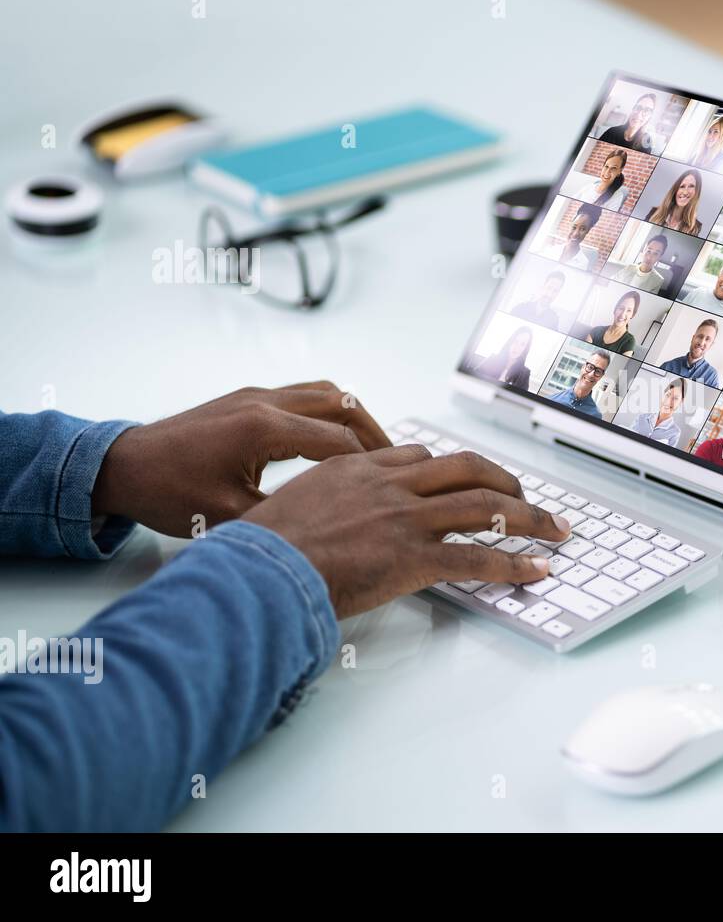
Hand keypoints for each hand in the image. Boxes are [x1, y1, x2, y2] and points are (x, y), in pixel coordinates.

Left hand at [91, 381, 390, 536]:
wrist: (125, 466)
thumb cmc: (167, 492)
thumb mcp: (230, 517)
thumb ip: (284, 517)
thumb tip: (327, 532)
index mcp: (263, 429)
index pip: (339, 442)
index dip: (370, 466)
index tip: (392, 485)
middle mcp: (264, 402)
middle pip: (343, 404)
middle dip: (375, 433)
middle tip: (396, 461)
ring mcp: (256, 395)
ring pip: (326, 391)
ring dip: (354, 416)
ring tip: (372, 448)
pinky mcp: (247, 398)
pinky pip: (304, 393)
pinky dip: (330, 411)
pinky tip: (334, 438)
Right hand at [242, 446, 570, 618]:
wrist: (255, 572)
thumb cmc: (260, 551)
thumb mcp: (289, 508)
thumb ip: (321, 506)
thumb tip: (324, 525)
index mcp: (356, 469)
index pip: (418, 457)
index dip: (452, 469)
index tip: (469, 479)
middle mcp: (388, 485)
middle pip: (465, 468)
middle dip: (505, 481)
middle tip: (527, 497)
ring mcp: (405, 519)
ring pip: (484, 506)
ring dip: (528, 517)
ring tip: (554, 528)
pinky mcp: (413, 557)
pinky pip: (478, 557)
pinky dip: (515, 564)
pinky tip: (537, 570)